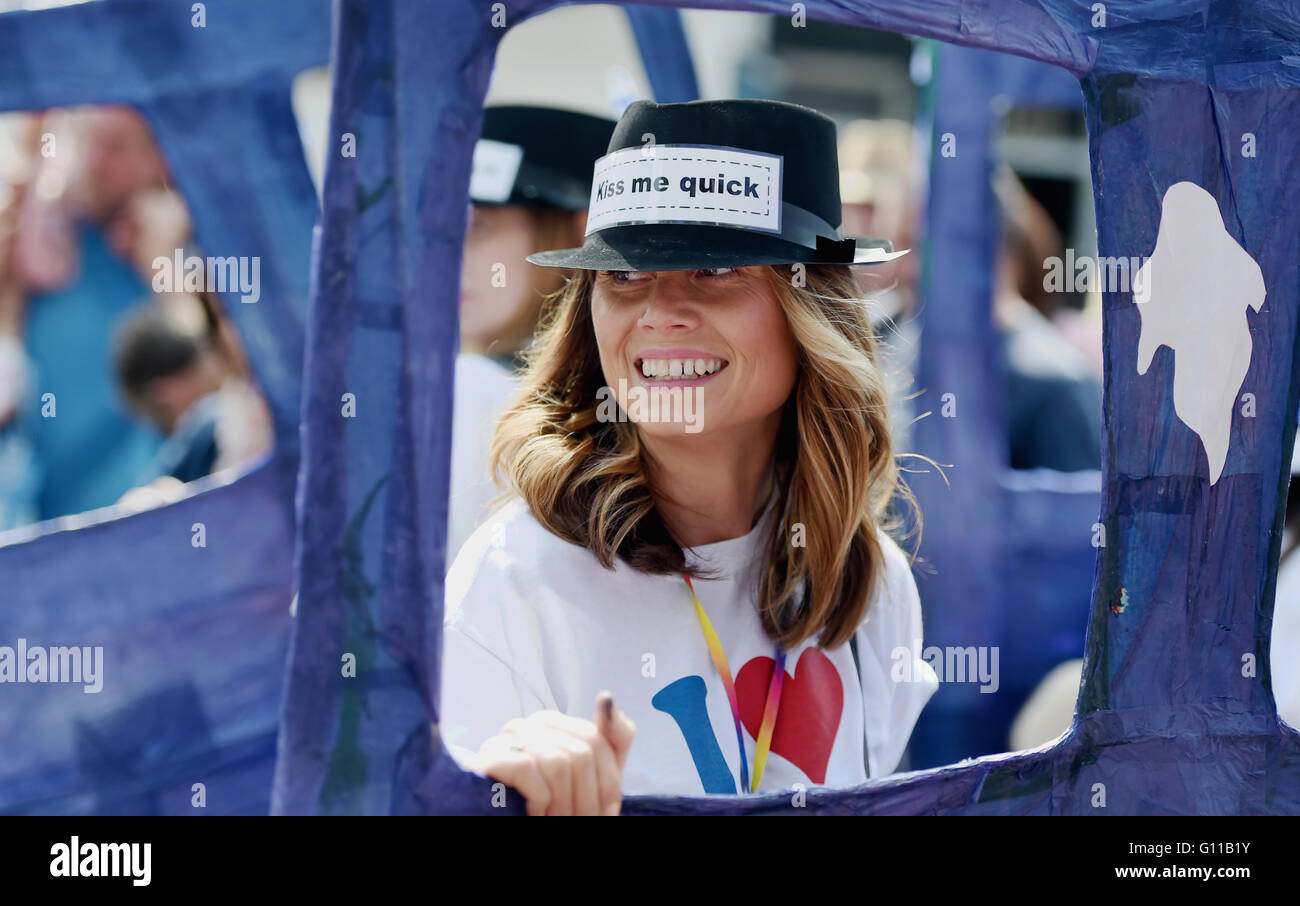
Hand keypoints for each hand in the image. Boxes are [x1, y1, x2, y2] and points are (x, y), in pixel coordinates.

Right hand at [463, 691, 635, 815]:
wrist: (517, 827)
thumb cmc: (557, 809)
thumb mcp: (599, 777)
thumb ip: (613, 738)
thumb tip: (606, 697)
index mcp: (549, 723)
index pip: (593, 739)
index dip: (606, 781)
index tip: (602, 811)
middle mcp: (524, 726)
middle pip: (579, 753)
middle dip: (586, 799)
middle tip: (576, 820)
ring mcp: (501, 742)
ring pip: (557, 763)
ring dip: (563, 805)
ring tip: (554, 820)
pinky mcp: (486, 761)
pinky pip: (527, 768)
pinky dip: (539, 799)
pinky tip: (533, 811)